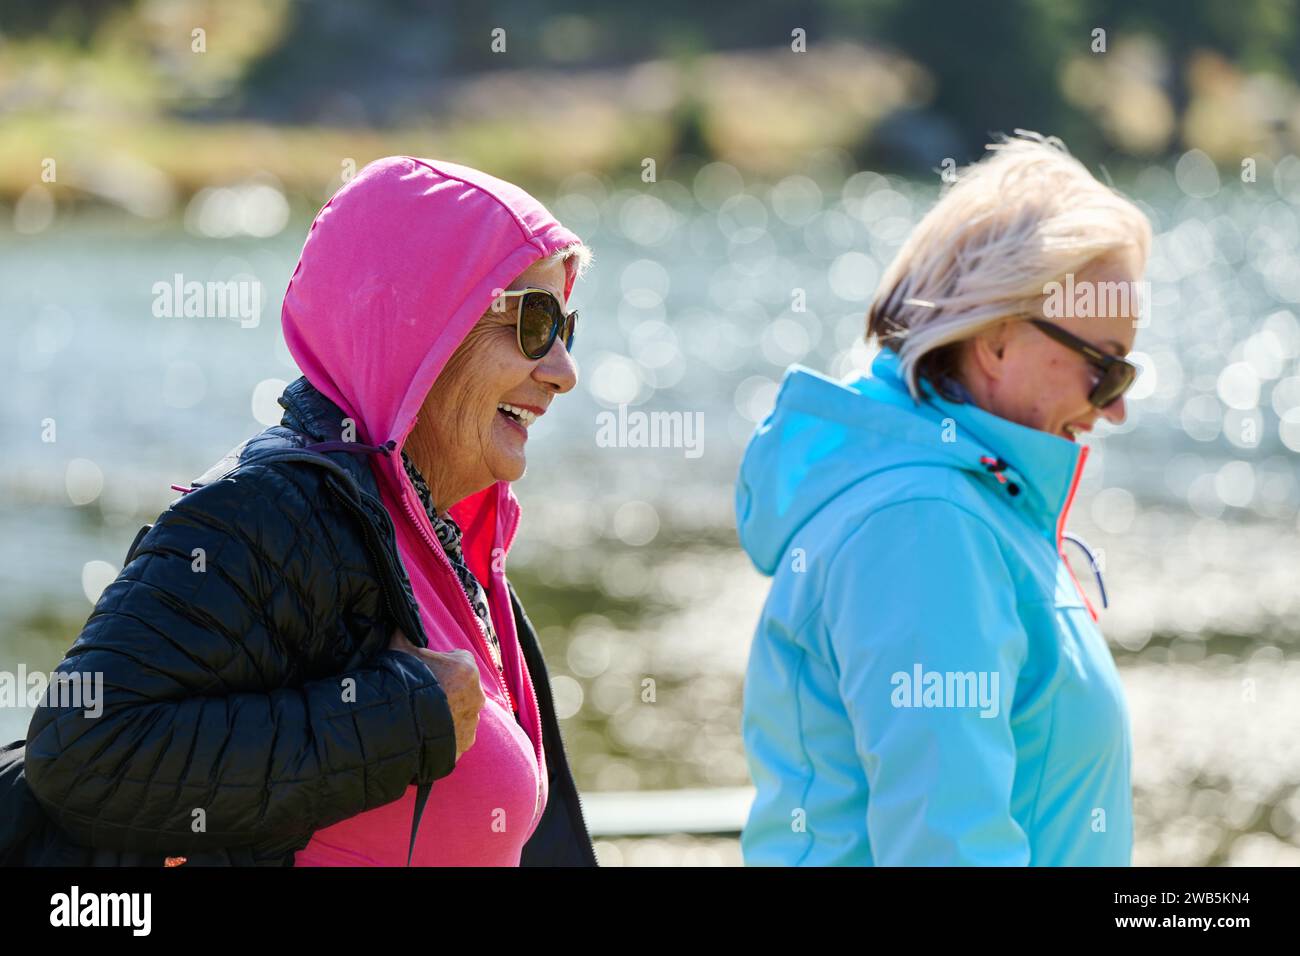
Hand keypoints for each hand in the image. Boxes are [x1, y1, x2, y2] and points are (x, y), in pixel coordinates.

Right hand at [388, 629, 483, 761]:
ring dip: (448, 712)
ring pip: (462, 711)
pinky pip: (457, 734)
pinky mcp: (466, 741)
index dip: (441, 664)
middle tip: (424, 694)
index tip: (427, 672)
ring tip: (424, 715)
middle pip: (462, 686)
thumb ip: (403, 635)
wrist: (402, 727)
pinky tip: (427, 731)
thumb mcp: (399, 652)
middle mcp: (476, 693)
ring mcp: (472, 720)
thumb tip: (399, 621)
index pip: (458, 659)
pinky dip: (446, 733)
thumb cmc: (404, 684)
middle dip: (448, 689)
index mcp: (466, 667)